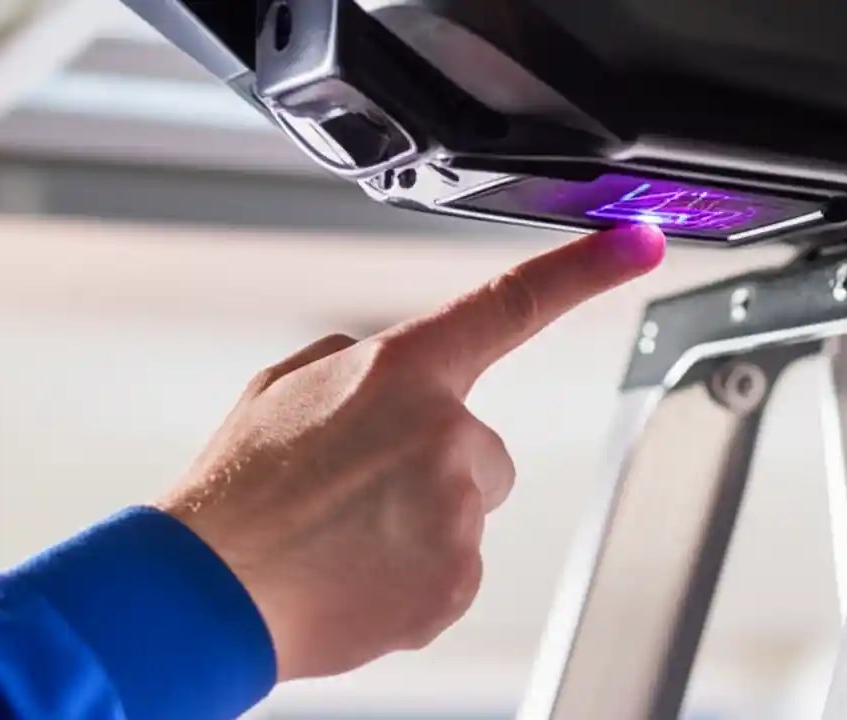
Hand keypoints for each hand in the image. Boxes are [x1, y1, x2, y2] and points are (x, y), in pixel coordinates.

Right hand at [158, 224, 665, 679]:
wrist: (208, 591)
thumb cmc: (240, 491)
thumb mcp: (284, 388)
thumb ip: (356, 362)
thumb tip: (387, 366)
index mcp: (402, 370)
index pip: (510, 304)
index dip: (584, 269)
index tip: (638, 243)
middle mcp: (443, 431)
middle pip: (486, 451)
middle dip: (437, 471)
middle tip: (361, 495)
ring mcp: (456, 509)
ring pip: (468, 511)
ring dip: (424, 524)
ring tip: (351, 536)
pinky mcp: (456, 580)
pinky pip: (456, 570)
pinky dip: (417, 576)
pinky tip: (361, 573)